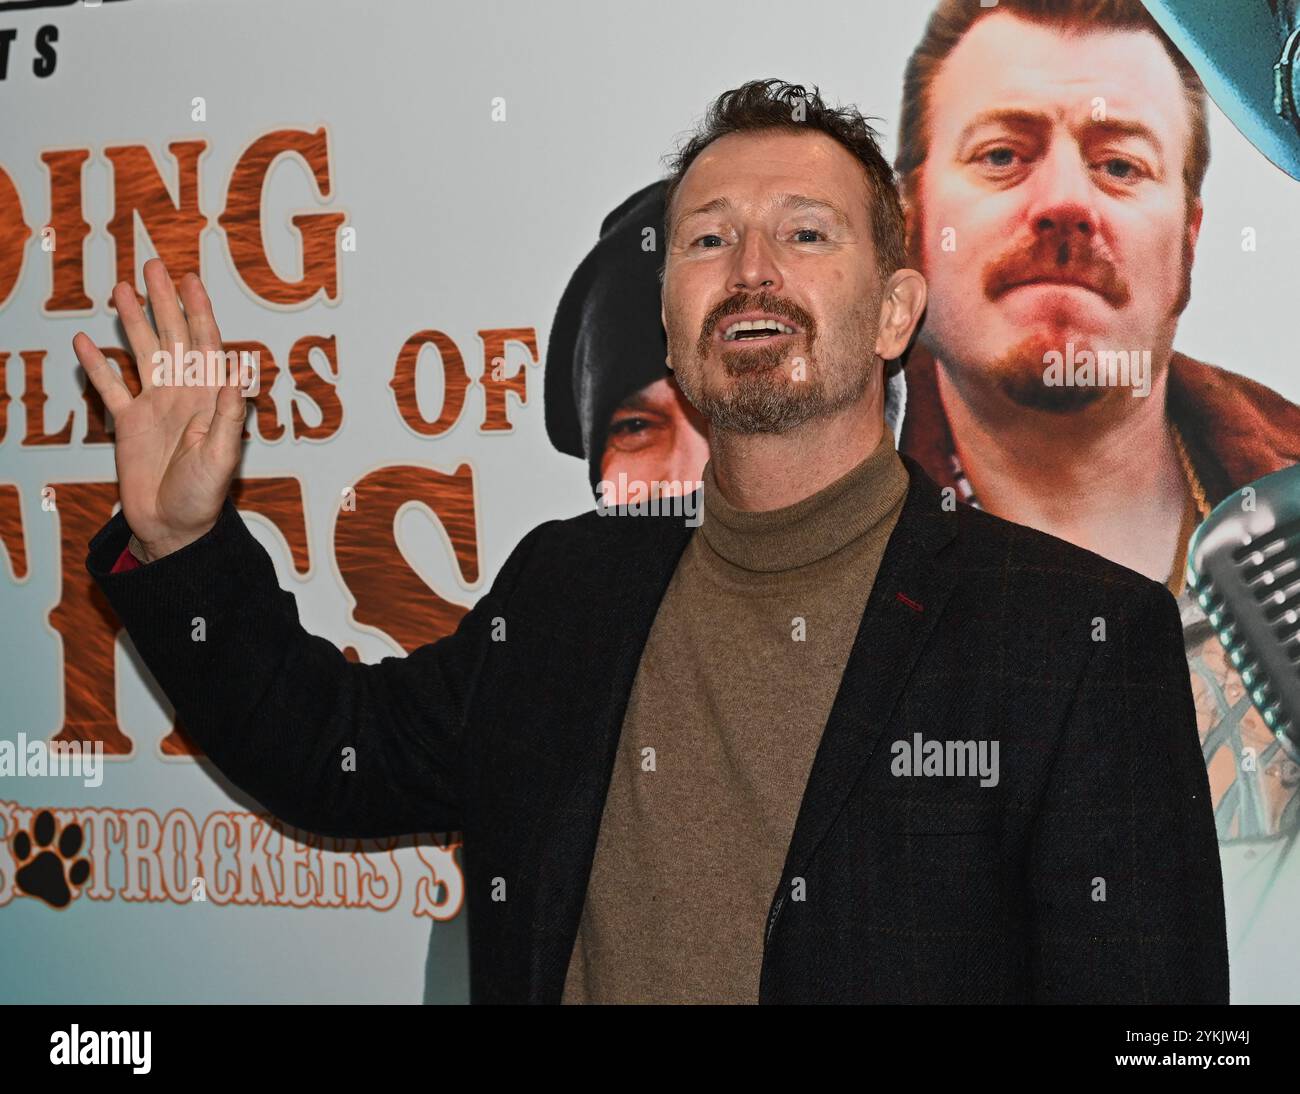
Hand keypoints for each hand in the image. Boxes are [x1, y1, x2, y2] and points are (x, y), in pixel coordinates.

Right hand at [73, 258, 247, 561]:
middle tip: (154, 266)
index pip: (206, 345)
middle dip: (164, 303)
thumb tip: (238, 370)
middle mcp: (183, 394)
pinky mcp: (128, 424)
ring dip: (134, 323)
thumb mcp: (223, 456)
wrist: (173, 527)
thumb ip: (230, 414)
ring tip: (122, 290)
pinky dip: (98, 367)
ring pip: (143, 354)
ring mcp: (155, 406)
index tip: (191, 281)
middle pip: (173, 338)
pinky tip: (85, 342)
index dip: (198, 312)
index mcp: (209, 398)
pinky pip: (111, 389)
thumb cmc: (205, 497)